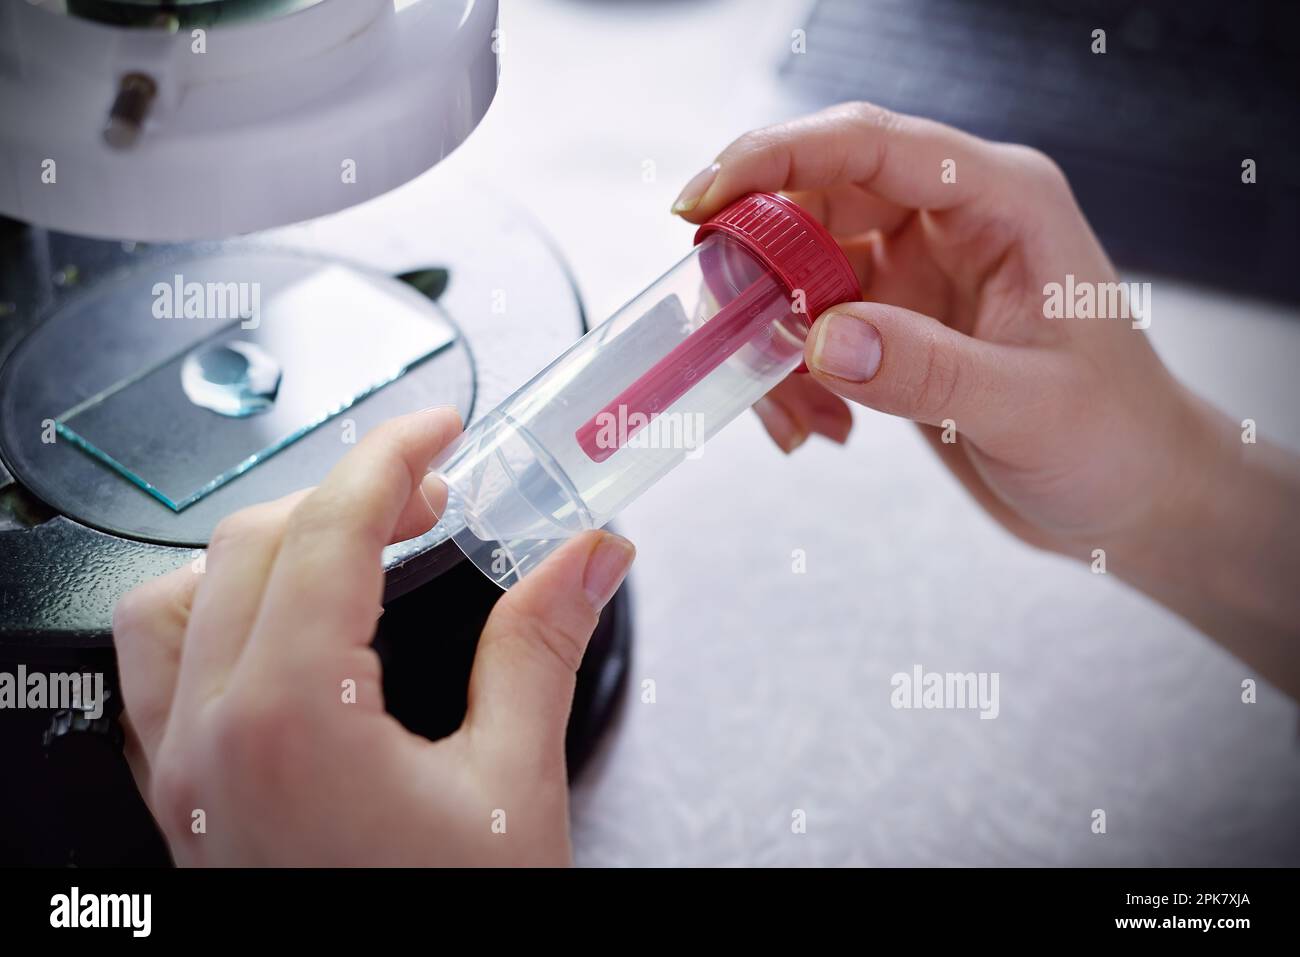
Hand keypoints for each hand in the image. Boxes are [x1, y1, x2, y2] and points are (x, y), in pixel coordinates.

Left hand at [112, 407, 634, 864]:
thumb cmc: (447, 928)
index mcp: (292, 717)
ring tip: (347, 541)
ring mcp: (186, 772)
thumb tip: (588, 556)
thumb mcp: (515, 787)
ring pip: (178, 597)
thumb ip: (542, 647)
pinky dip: (212, 611)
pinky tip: (276, 621)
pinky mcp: (187, 801)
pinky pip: (157, 670)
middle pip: (252, 543)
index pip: (329, 527)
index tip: (440, 427)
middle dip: (347, 491)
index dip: (392, 454)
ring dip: (263, 545)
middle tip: (432, 488)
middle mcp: (214, 736)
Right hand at [673, 102, 1299, 695]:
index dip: (775, 159)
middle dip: (758, 264)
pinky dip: (793, 376)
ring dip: (773, 338)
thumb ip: (926, 370)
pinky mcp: (896, 323)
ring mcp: (919, 272)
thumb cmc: (1116, 439)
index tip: (702, 202)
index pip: (869, 146)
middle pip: (816, 200)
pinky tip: (823, 428)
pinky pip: (811, 327)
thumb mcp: (1028, 408)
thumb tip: (823, 341)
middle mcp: (952, 221)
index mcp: (1000, 201)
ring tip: (796, 417)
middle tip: (722, 330)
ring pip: (801, 268)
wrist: (1132, 496)